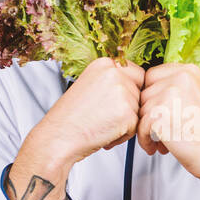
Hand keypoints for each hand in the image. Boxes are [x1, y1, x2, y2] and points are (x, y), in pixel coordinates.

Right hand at [27, 57, 144, 166]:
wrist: (59, 136)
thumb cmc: (70, 117)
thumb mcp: (89, 86)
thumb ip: (110, 81)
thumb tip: (132, 86)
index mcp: (104, 64)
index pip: (136, 73)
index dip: (130, 90)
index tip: (117, 101)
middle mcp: (114, 73)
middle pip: (140, 90)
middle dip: (130, 105)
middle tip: (109, 115)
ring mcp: (122, 92)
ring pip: (138, 109)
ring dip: (125, 122)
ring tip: (102, 125)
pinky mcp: (127, 112)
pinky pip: (135, 126)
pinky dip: (123, 135)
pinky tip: (104, 133)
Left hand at [137, 63, 199, 185]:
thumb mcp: (197, 99)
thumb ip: (176, 89)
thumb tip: (151, 91)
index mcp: (190, 72)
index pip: (153, 75)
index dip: (152, 95)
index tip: (157, 109)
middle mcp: (180, 78)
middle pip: (145, 92)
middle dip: (149, 113)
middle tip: (159, 128)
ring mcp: (170, 94)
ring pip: (141, 110)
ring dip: (148, 128)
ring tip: (162, 140)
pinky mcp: (160, 113)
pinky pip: (141, 126)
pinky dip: (145, 140)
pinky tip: (156, 146)